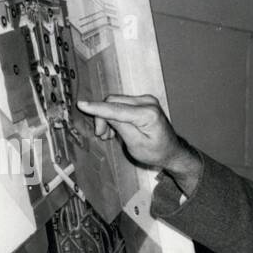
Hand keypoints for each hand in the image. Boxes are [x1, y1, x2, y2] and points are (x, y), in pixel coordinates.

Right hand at [76, 94, 201, 189]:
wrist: (171, 151)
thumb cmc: (157, 152)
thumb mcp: (136, 145)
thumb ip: (120, 127)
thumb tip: (104, 113)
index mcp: (148, 114)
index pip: (116, 109)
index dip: (97, 108)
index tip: (81, 105)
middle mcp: (148, 102)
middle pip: (113, 102)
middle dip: (103, 117)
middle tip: (102, 135)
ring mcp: (146, 100)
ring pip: (115, 102)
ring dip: (108, 117)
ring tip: (108, 135)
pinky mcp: (143, 101)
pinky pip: (121, 104)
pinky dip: (115, 115)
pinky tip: (115, 128)